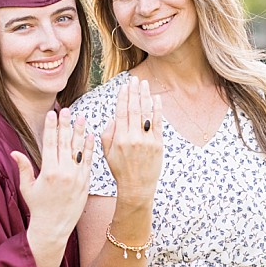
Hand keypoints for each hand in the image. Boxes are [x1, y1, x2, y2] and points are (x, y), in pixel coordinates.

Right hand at [11, 107, 93, 234]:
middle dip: (66, 125)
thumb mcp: (27, 188)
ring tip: (81, 117)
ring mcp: (77, 177)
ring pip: (79, 150)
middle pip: (65, 143)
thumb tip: (14, 151)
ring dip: (80, 132)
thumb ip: (24, 168)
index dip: (51, 127)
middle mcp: (64, 172)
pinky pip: (89, 161)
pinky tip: (91, 136)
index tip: (52, 114)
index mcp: (48, 171)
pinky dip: (90, 148)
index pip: (49, 143)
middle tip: (67, 110)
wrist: (54, 227)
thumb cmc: (38, 207)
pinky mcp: (86, 182)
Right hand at [101, 79, 163, 202]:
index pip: (120, 112)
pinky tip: (156, 99)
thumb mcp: (107, 152)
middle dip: (134, 92)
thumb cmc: (120, 169)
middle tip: (135, 80)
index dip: (123, 97)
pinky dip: (157, 110)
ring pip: (145, 113)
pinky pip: (158, 123)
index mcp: (119, 138)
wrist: (137, 186)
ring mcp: (147, 140)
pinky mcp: (158, 144)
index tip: (124, 86)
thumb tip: (114, 117)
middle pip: (133, 109)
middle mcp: (133, 138)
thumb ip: (108, 133)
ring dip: (145, 97)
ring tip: (144, 84)